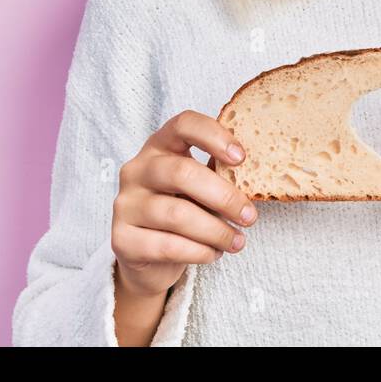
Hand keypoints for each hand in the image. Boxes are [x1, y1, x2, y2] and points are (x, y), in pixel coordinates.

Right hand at [111, 110, 256, 298]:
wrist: (148, 257)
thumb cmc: (183, 210)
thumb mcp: (201, 186)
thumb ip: (219, 174)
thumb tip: (258, 172)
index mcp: (159, 146)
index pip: (183, 124)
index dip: (214, 136)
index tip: (242, 158)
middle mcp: (137, 169)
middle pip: (182, 173)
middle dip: (224, 197)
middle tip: (250, 216)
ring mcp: (125, 204)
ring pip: (178, 214)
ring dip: (216, 231)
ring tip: (236, 241)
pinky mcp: (122, 238)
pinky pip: (168, 245)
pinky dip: (200, 251)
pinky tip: (213, 253)